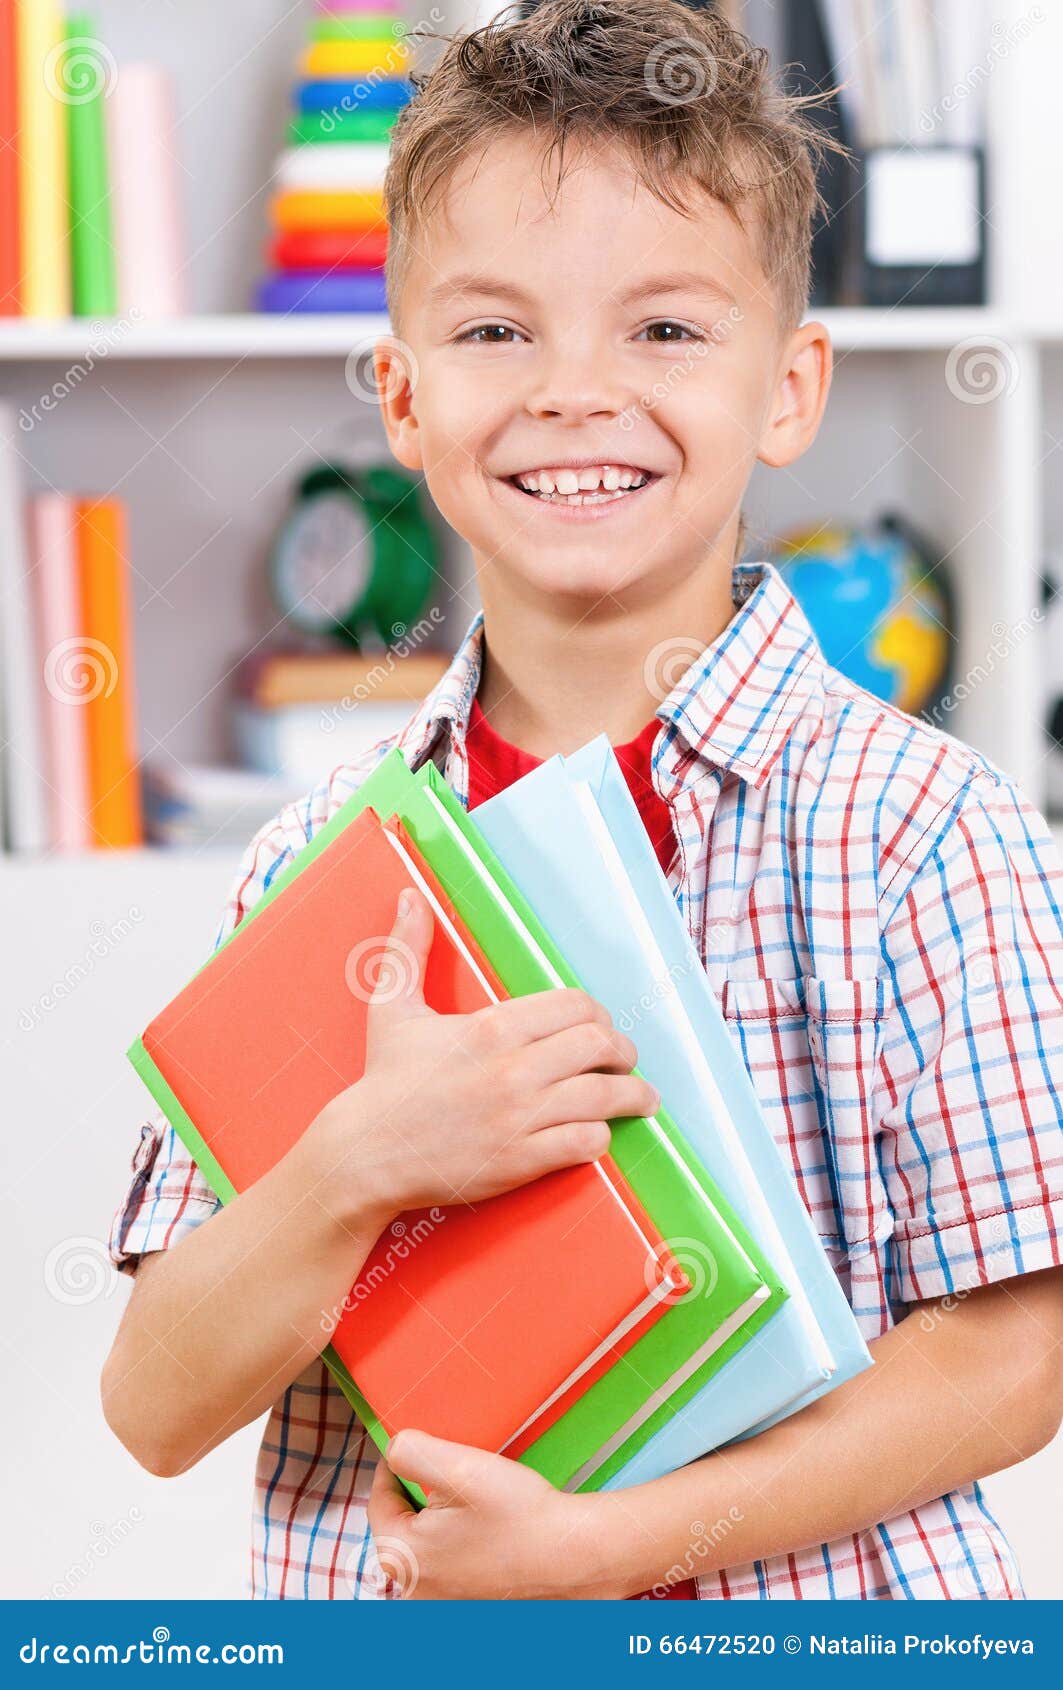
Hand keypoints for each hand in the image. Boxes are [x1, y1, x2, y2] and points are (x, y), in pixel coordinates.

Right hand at [304, 887, 658, 1221]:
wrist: (366, 1154)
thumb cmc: (384, 1081)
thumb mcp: (393, 1008)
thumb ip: (407, 950)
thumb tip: (411, 899)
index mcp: (492, 1026)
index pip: (576, 1006)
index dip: (598, 1015)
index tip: (601, 1027)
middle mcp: (513, 1068)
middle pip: (600, 1045)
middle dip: (624, 1052)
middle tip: (626, 1061)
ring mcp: (520, 1116)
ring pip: (603, 1096)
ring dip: (631, 1096)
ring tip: (642, 1100)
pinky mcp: (521, 1160)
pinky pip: (585, 1142)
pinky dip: (601, 1136)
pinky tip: (599, 1132)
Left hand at [366, 1429, 626, 1599]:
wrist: (574, 1557)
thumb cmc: (519, 1514)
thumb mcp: (459, 1467)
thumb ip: (411, 1451)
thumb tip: (393, 1448)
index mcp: (400, 1559)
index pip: (380, 1499)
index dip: (396, 1465)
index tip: (420, 1445)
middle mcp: (413, 1592)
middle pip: (402, 1523)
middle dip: (421, 1493)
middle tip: (454, 1472)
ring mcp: (441, 1605)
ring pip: (426, 1544)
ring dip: (442, 1518)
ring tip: (473, 1499)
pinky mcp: (466, 1607)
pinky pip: (449, 1564)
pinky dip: (460, 1542)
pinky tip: (486, 1528)